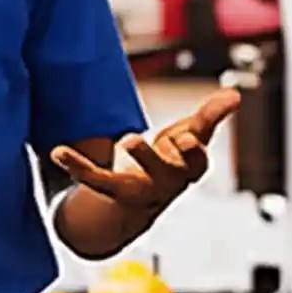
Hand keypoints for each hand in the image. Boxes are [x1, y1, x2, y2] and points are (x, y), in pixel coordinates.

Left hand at [51, 88, 240, 211]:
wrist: (147, 198)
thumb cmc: (174, 160)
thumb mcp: (192, 137)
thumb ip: (211, 116)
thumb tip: (235, 94)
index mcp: (188, 169)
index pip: (195, 162)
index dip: (191, 152)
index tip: (187, 137)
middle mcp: (165, 184)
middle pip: (162, 174)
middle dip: (150, 159)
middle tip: (130, 139)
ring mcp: (137, 190)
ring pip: (124, 183)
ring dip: (113, 166)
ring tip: (100, 143)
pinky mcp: (111, 190)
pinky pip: (93, 179)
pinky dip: (75, 166)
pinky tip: (57, 152)